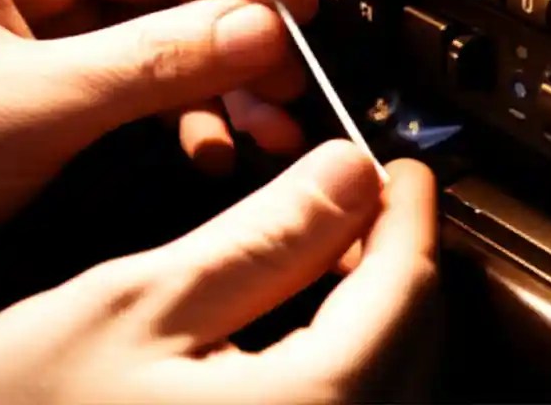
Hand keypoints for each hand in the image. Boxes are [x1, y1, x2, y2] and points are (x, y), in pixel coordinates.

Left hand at [0, 0, 318, 234]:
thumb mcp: (30, 102)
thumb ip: (153, 59)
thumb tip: (257, 26)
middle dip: (237, 28)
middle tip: (290, 69)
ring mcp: (48, 38)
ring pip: (166, 37)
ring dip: (226, 80)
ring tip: (269, 120)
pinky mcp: (59, 91)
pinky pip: (144, 86)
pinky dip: (188, 116)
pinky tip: (212, 146)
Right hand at [0, 141, 437, 404]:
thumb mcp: (135, 310)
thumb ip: (262, 240)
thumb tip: (350, 173)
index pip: (406, 288)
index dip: (409, 212)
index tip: (404, 168)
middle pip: (415, 339)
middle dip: (398, 260)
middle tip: (368, 202)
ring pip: (394, 381)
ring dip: (378, 313)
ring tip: (339, 254)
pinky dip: (352, 364)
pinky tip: (312, 332)